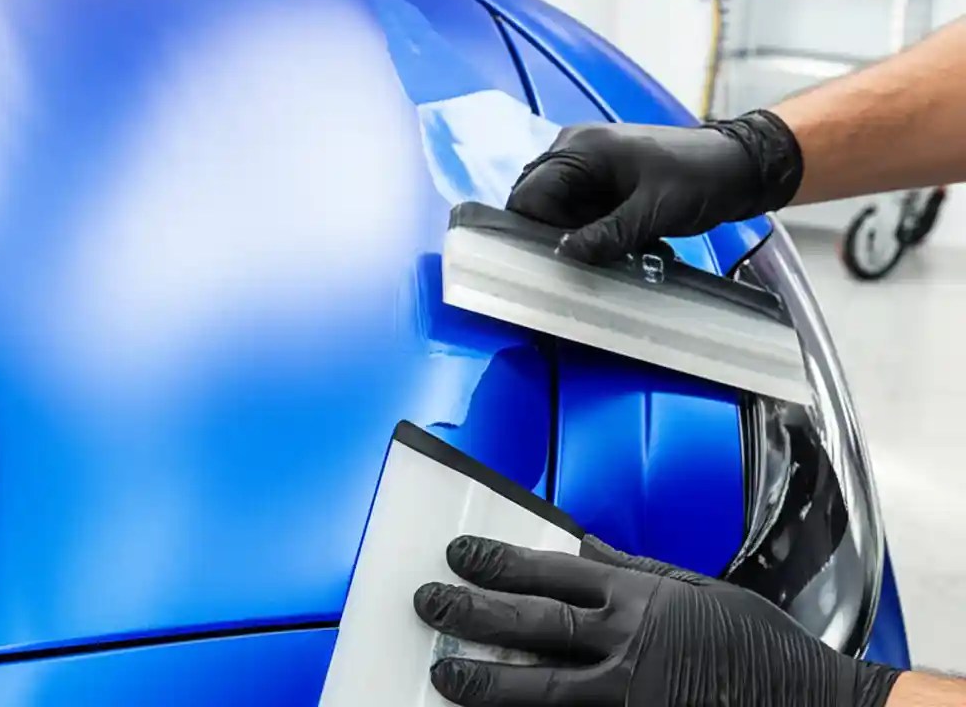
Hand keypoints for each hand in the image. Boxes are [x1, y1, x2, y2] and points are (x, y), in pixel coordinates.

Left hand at [413, 534, 900, 706]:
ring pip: (542, 685)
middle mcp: (630, 642)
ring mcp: (631, 693)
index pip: (552, 572)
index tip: (461, 555)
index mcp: (642, 597)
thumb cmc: (760, 647)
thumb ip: (635, 569)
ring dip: (489, 680)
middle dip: (475, 612)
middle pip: (534, 624)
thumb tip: (583, 549)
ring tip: (445, 676)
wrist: (810, 704)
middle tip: (430, 604)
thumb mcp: (701, 589)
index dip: (499, 562)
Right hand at [505, 110, 802, 263]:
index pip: (529, 194)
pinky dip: (592, 230)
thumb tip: (564, 255)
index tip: (550, 261)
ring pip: (560, 210)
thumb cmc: (700, 179)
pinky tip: (615, 243)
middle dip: (553, 234)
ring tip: (603, 253)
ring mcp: (591, 163)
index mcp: (581, 148)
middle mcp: (576, 150)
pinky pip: (582, 209)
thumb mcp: (652, 212)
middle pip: (539, 202)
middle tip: (579, 261)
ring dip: (576, 235)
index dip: (532, 230)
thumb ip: (605, 235)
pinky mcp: (606, 178)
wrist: (741, 165)